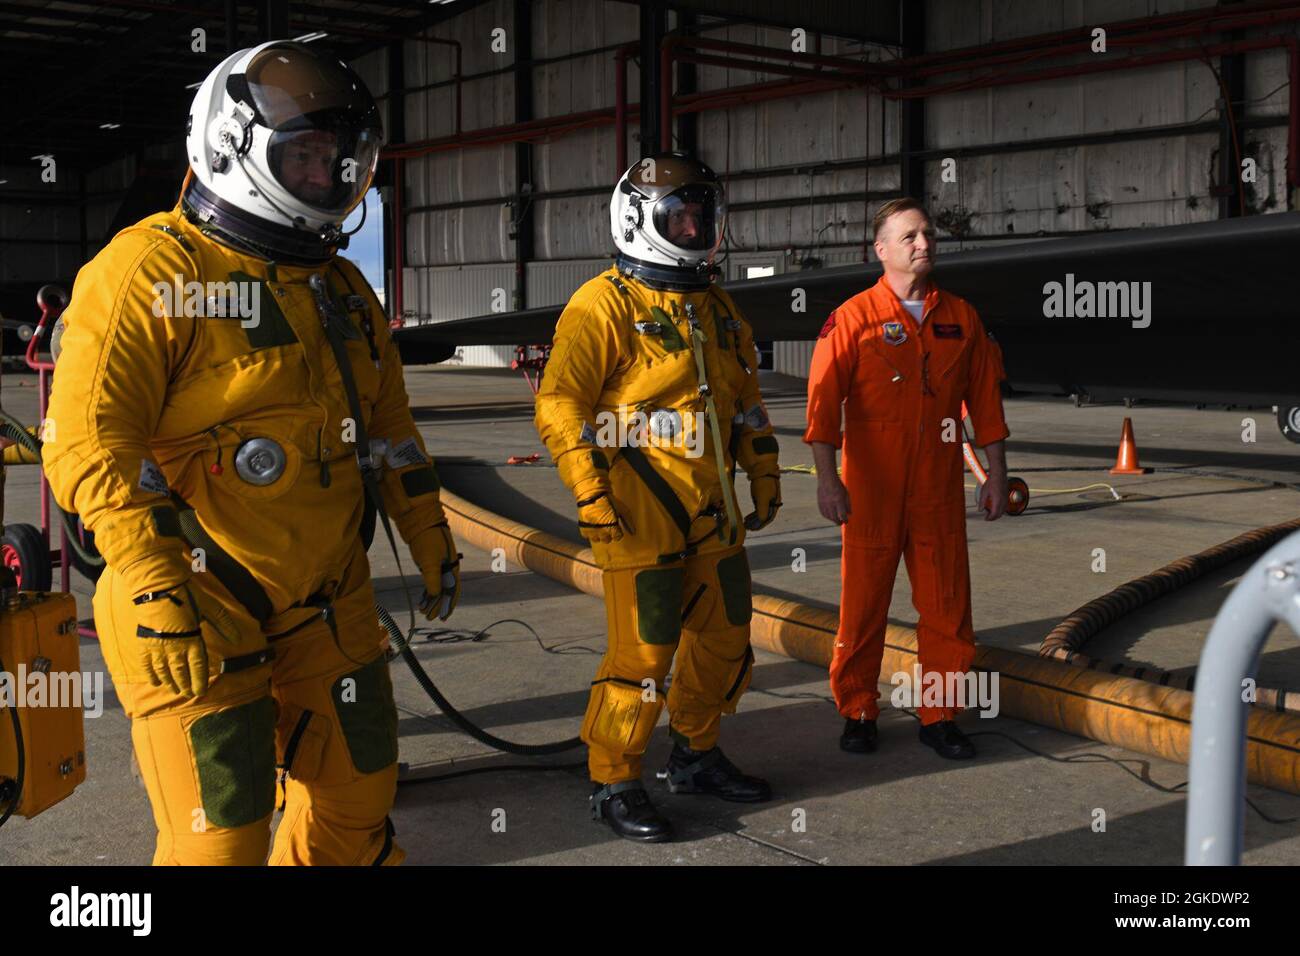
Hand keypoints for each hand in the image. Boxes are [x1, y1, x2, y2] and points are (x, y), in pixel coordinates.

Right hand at [133, 581, 238, 697]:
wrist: (158, 585)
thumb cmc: (187, 594)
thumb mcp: (210, 608)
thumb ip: (224, 624)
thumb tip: (238, 639)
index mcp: (193, 639)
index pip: (198, 667)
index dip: (199, 682)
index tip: (200, 692)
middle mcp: (175, 647)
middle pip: (180, 673)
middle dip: (185, 685)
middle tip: (188, 694)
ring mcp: (158, 646)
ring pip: (164, 671)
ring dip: (170, 682)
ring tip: (175, 690)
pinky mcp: (144, 642)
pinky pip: (147, 664)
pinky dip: (151, 674)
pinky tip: (156, 682)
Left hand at [411, 523, 460, 620]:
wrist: (420, 523)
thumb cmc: (428, 539)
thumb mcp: (429, 560)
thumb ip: (432, 578)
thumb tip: (435, 595)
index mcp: (452, 567)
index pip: (452, 591)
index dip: (448, 605)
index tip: (443, 617)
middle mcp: (448, 569)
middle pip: (444, 591)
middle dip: (437, 606)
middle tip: (430, 618)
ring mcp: (439, 567)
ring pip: (436, 588)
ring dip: (430, 600)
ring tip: (423, 612)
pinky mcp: (429, 565)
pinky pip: (430, 582)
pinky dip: (426, 592)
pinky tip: (421, 601)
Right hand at [576, 492, 623, 543]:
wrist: (592, 494)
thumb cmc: (609, 501)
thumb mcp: (622, 509)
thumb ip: (628, 522)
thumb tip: (634, 533)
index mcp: (612, 526)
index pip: (617, 537)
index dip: (618, 531)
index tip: (616, 525)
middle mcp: (601, 531)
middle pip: (607, 540)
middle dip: (608, 533)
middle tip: (607, 524)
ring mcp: (591, 530)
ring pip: (597, 539)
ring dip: (599, 534)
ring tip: (599, 524)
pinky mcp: (583, 528)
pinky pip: (587, 536)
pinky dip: (590, 532)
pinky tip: (592, 524)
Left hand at [744, 473, 781, 530]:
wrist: (762, 470)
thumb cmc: (763, 483)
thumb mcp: (762, 498)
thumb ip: (762, 510)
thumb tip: (762, 521)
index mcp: (774, 505)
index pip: (768, 519)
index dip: (760, 525)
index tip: (753, 529)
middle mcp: (772, 504)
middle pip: (764, 517)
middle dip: (756, 524)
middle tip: (747, 528)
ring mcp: (767, 500)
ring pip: (760, 513)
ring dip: (753, 520)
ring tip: (746, 523)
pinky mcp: (761, 496)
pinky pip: (757, 508)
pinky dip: (753, 514)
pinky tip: (747, 517)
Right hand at [817, 475, 850, 524]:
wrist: (826, 478)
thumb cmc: (838, 486)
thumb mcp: (846, 494)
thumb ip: (848, 504)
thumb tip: (849, 514)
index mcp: (839, 501)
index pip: (842, 515)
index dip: (844, 520)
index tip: (846, 522)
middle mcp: (830, 503)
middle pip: (834, 517)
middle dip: (838, 522)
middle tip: (841, 523)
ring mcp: (824, 503)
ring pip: (827, 516)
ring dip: (832, 520)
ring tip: (836, 520)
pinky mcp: (819, 502)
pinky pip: (822, 512)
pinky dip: (826, 516)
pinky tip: (829, 516)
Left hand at [978, 471, 1008, 520]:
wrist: (999, 474)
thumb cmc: (991, 482)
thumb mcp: (984, 493)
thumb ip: (982, 502)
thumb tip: (980, 510)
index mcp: (997, 501)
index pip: (995, 514)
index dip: (990, 518)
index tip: (985, 519)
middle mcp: (1003, 501)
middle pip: (999, 514)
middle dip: (993, 517)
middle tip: (987, 516)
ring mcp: (1006, 499)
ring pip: (1003, 511)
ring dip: (997, 513)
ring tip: (989, 511)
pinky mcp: (1007, 496)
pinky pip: (1005, 506)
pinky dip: (1000, 509)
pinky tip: (995, 506)